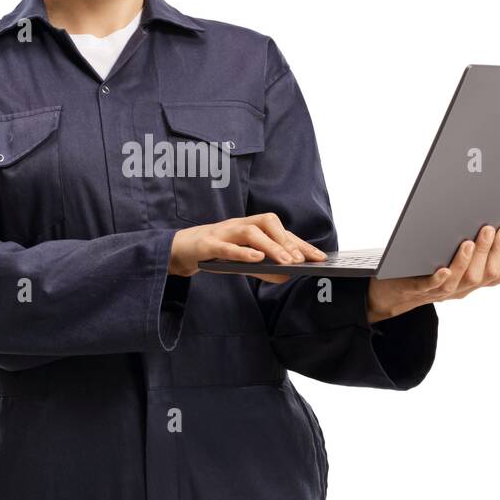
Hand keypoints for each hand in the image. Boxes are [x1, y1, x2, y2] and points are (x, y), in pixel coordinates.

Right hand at [169, 212, 327, 282]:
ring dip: (270, 246)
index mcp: (251, 226)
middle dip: (287, 241)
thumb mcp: (243, 260)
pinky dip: (242, 251)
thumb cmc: (216, 253)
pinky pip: (226, 246)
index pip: (281, 231)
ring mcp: (223, 231)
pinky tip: (256, 259)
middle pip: (268, 223)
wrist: (179, 250)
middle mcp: (239, 224)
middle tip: (302, 260)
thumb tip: (287, 275)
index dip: (301, 243)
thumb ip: (264, 267)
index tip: (320, 257)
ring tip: (286, 262)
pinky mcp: (207, 243)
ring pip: (250, 232)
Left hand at [366, 224, 499, 320]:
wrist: (389, 296)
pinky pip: (429, 286)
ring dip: (465, 262)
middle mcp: (454, 290)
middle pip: (477, 276)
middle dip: (487, 252)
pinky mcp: (414, 290)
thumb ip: (470, 262)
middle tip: (492, 229)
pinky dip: (438, 279)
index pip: (490, 274)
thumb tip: (497, 249)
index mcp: (464, 284)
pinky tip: (444, 269)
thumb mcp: (450, 270)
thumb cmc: (421, 275)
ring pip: (457, 281)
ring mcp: (435, 291)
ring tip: (470, 242)